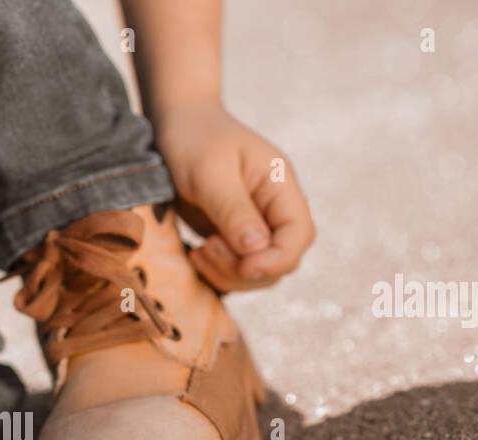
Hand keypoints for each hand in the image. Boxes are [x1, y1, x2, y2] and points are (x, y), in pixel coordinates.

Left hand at [157, 102, 315, 291]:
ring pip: (260, 272)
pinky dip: (217, 272)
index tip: (242, 264)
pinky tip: (195, 254)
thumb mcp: (210, 173)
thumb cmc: (194, 140)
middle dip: (246, 269)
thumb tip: (257, 249)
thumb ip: (233, 210)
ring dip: (228, 274)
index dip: (276, 259)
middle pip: (283, 260)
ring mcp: (256, 224)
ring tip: (197, 252)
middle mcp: (275, 209)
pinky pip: (237, 269)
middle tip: (205, 249)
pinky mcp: (233, 237)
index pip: (299, 235)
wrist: (177, 125)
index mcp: (280, 186)